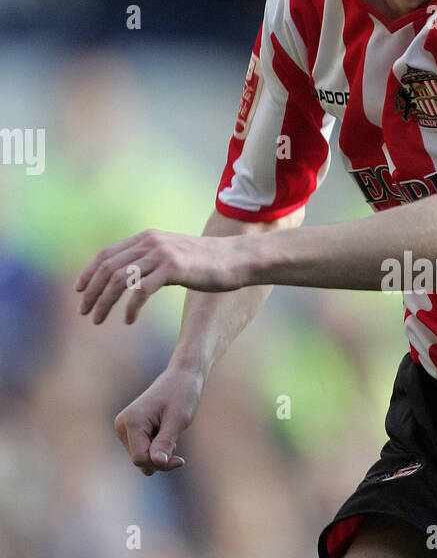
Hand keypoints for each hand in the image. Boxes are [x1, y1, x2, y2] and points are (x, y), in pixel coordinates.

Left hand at [75, 229, 251, 323]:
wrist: (235, 259)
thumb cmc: (205, 262)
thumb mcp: (173, 256)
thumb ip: (151, 260)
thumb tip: (131, 274)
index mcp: (146, 238)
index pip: (106, 254)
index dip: (89, 272)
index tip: (80, 290)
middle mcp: (150, 242)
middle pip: (108, 268)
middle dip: (92, 292)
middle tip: (85, 312)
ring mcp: (161, 254)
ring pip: (120, 279)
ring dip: (105, 302)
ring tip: (99, 320)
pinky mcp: (174, 268)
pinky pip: (142, 290)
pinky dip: (131, 307)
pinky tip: (129, 320)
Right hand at [113, 366, 203, 474]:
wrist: (181, 378)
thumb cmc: (182, 395)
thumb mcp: (177, 420)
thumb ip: (165, 442)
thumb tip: (156, 463)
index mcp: (132, 421)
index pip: (140, 459)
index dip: (161, 464)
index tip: (180, 459)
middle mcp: (122, 425)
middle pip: (139, 460)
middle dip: (160, 459)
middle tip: (176, 446)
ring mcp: (123, 427)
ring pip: (140, 457)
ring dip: (158, 453)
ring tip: (169, 434)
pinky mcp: (129, 430)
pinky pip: (141, 450)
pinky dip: (155, 448)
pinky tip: (163, 433)